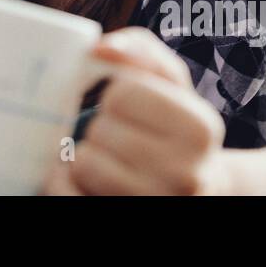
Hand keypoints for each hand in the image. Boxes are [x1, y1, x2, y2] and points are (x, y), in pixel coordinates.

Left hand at [41, 27, 229, 194]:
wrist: (195, 187)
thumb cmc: (173, 125)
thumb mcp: (170, 83)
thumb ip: (139, 50)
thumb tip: (100, 48)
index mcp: (200, 129)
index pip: (122, 94)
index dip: (117, 96)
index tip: (130, 109)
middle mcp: (186, 175)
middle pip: (100, 130)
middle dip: (102, 128)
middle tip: (120, 138)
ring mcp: (157, 203)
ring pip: (83, 165)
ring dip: (85, 157)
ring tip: (108, 160)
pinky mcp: (120, 218)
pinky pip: (66, 194)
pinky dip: (64, 183)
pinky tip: (85, 180)